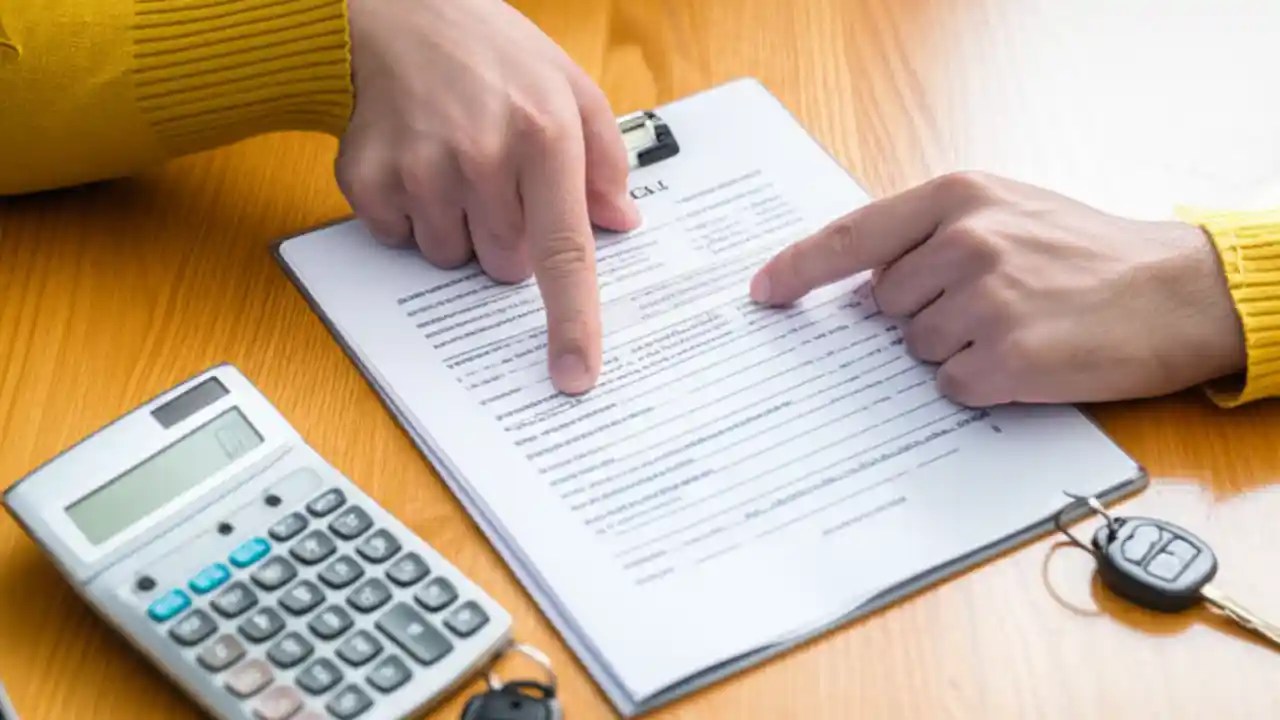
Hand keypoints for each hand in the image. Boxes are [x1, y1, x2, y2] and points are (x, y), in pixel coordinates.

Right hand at [337, 0, 640, 393]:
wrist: (396, 14)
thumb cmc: (494, 56)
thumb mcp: (570, 87)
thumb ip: (605, 160)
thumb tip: (620, 226)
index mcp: (545, 135)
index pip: (564, 250)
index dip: (571, 321)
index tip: (575, 375)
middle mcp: (482, 156)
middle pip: (505, 266)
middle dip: (508, 238)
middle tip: (498, 178)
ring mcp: (419, 170)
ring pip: (451, 258)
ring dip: (457, 226)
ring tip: (453, 161)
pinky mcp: (368, 178)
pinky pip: (400, 240)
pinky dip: (410, 215)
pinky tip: (416, 163)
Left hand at [750, 172, 1245, 405]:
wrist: (1176, 291)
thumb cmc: (1086, 251)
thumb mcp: (1007, 209)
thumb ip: (932, 233)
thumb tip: (865, 282)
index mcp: (957, 197)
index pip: (851, 237)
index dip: (798, 269)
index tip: (763, 292)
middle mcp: (964, 243)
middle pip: (886, 306)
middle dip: (921, 314)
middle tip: (988, 303)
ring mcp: (984, 300)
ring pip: (915, 349)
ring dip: (953, 349)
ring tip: (1016, 325)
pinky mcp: (1007, 357)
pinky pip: (950, 385)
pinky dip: (978, 382)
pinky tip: (1024, 358)